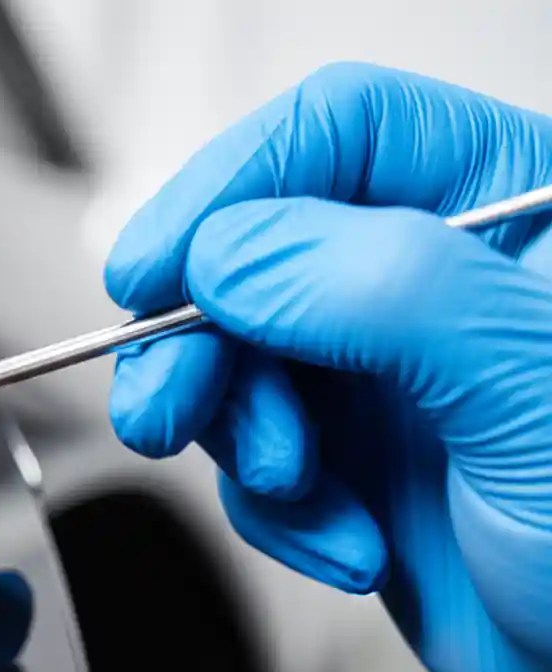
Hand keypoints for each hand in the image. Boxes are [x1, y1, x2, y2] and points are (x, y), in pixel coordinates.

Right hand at [105, 62, 551, 671]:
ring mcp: (388, 368)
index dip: (235, 182)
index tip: (157, 267)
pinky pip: (252, 449)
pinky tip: (345, 540)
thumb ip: (380, 292)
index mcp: (514, 209)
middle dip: (202, 335)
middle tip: (170, 400)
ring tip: (292, 487)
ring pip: (237, 350)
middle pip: (260, 246)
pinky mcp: (352, 451)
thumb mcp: (531, 396)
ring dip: (237, 431)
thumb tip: (227, 254)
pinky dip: (276, 508)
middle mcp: (437, 278)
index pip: (345, 130)